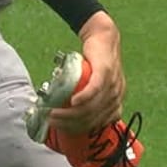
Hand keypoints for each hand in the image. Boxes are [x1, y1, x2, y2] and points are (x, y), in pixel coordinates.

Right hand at [50, 11, 125, 132]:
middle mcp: (116, 97)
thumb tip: (68, 110)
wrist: (103, 37)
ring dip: (70, 113)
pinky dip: (83, 98)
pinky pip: (94, 90)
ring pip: (91, 107)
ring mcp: (112, 86)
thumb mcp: (97, 83)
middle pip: (91, 119)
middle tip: (51, 120)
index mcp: (114, 104)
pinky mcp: (105, 73)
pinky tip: (72, 102)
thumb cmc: (96, 61)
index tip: (59, 128)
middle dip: (69, 123)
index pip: (96, 124)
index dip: (76, 129)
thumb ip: (90, 97)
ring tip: (53, 112)